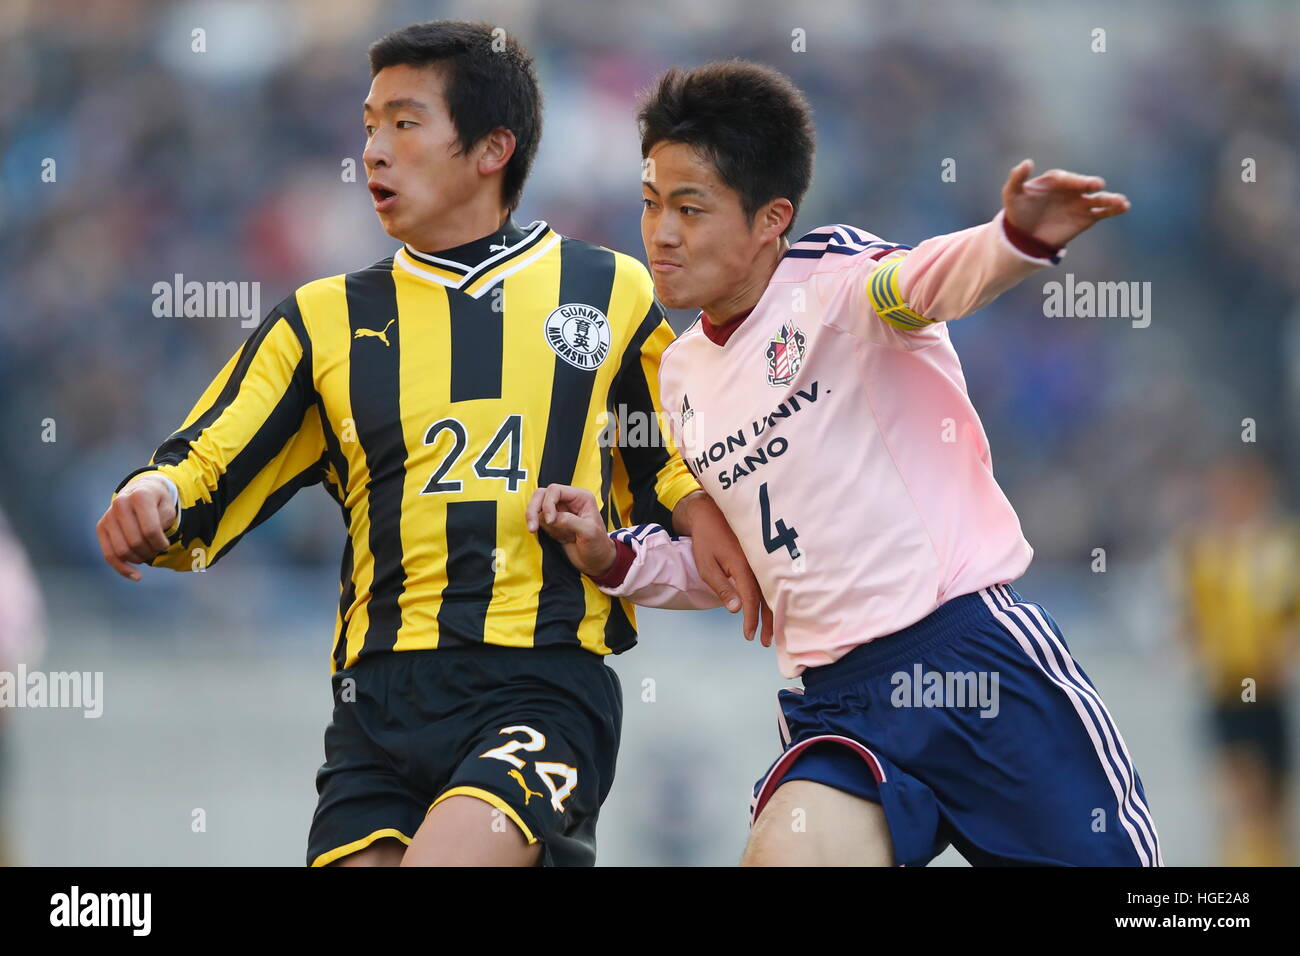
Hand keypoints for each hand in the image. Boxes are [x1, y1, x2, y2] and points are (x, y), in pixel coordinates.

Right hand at [96, 475, 175, 580]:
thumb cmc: (158, 503)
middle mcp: (120, 504)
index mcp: (140, 496)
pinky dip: (122, 569)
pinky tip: (135, 576)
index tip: (165, 544)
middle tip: (158, 549)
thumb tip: (155, 543)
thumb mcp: (168, 508)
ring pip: (122, 551)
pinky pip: (109, 555)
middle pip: (135, 542)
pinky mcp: (101, 527)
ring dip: (140, 559)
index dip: (160, 543)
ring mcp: (108, 516)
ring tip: (149, 553)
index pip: (150, 530)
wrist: (141, 490)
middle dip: (151, 551)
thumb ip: (164, 523)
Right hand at [526, 484, 616, 576]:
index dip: (548, 503)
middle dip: (534, 509)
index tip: (550, 521)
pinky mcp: (552, 523)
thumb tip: (550, 517)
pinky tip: (552, 536)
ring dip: (534, 518)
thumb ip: (570, 521)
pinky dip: (538, 526)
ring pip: (537, 506)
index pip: (555, 490)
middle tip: (533, 526)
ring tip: (537, 531)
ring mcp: (559, 511)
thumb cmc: (598, 545)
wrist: (596, 562)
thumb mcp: (589, 532)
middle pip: (542, 494)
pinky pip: (538, 519)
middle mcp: (568, 501)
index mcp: (580, 497)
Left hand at [672, 492, 772, 646]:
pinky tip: (774, 609)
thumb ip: (722, 587)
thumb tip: (737, 609)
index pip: (751, 599)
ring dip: (774, 612)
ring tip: (773, 632)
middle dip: (769, 622)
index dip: (751, 619)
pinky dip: (773, 597)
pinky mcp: (761, 557)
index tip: (749, 636)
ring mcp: (761, 560)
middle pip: (768, 597)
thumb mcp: (707, 566)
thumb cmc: (705, 540)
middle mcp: (757, 564)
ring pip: (772, 590)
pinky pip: (770, 581)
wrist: (710, 513)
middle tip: (767, 642)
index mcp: (744, 566)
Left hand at [1001, 159, 1129, 248]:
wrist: (1025, 234)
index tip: (1081, 184)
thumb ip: (1016, 178)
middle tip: (1097, 186)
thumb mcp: (1012, 194)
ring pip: (1098, 199)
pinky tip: (1124, 207)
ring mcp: (1081, 202)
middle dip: (1089, 185)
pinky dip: (1114, 209)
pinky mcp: (1087, 217)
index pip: (1065, 179)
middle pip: (1083, 186)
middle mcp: (1071, 188)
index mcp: (1055, 179)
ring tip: (1121, 202)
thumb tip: (1027, 162)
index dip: (1073, 181)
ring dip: (1110, 199)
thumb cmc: (1018, 210)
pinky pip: (1102, 212)